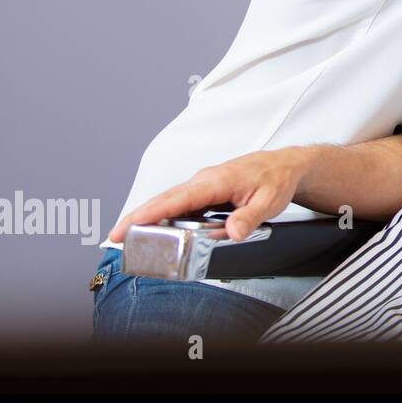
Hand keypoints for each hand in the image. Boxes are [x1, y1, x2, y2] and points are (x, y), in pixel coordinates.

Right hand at [107, 146, 313, 243]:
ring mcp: (204, 185)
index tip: (128, 224)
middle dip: (138, 216)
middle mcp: (204, 180)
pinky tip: (157, 228)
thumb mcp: (269, 201)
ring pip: (170, 201)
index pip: (176, 198)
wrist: (285, 165)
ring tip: (129, 236)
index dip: (150, 212)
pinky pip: (181, 203)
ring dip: (148, 216)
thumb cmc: (276, 179)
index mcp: (215, 181)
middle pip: (165, 199)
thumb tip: (232, 233)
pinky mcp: (206, 191)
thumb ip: (248, 218)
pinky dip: (165, 214)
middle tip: (116, 236)